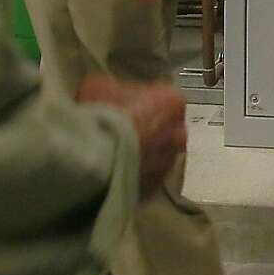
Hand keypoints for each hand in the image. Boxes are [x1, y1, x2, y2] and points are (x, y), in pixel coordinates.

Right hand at [77, 75, 187, 198]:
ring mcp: (169, 163)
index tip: (124, 103)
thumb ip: (115, 88)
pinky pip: (146, 176)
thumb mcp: (99, 86)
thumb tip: (111, 94)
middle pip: (164, 126)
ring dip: (142, 151)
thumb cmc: (102, 119)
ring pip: (157, 153)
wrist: (95, 162)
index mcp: (172, 102)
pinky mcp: (155, 188)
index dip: (140, 99)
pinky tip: (113, 170)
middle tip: (120, 127)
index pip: (162, 95)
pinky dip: (135, 172)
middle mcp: (178, 132)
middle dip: (147, 126)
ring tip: (114, 152)